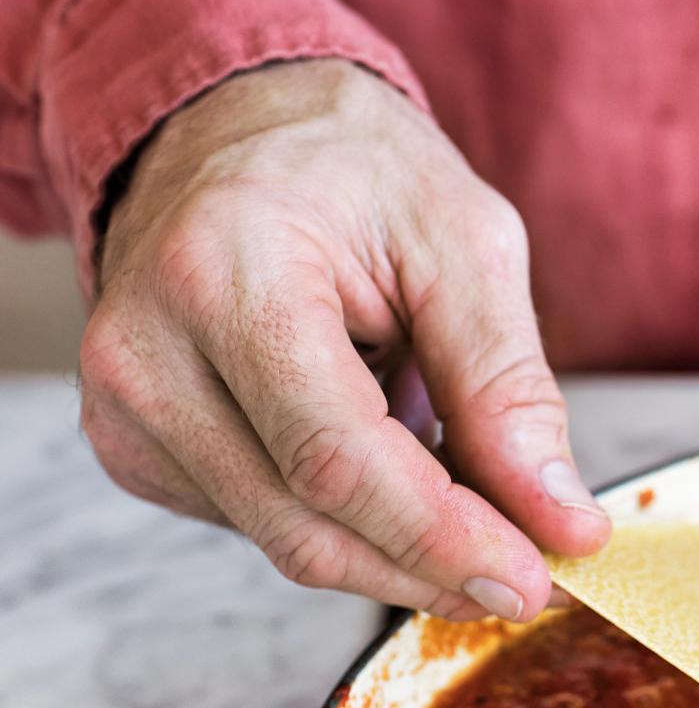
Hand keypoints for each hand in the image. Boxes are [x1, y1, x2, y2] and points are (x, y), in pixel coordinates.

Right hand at [81, 59, 608, 618]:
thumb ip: (509, 387)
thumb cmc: (350, 170)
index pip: (336, 458)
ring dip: (402, 552)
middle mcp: (147, 352)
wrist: (233, 129)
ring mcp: (128, 411)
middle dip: (435, 567)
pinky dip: (351, 522)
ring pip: (290, 542)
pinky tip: (395, 469)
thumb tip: (561, 518)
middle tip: (532, 574)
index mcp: (222, 274)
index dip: (443, 537)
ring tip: (477, 506)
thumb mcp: (464, 243)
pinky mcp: (139, 450)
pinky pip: (266, 524)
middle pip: (309, 524)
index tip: (535, 578)